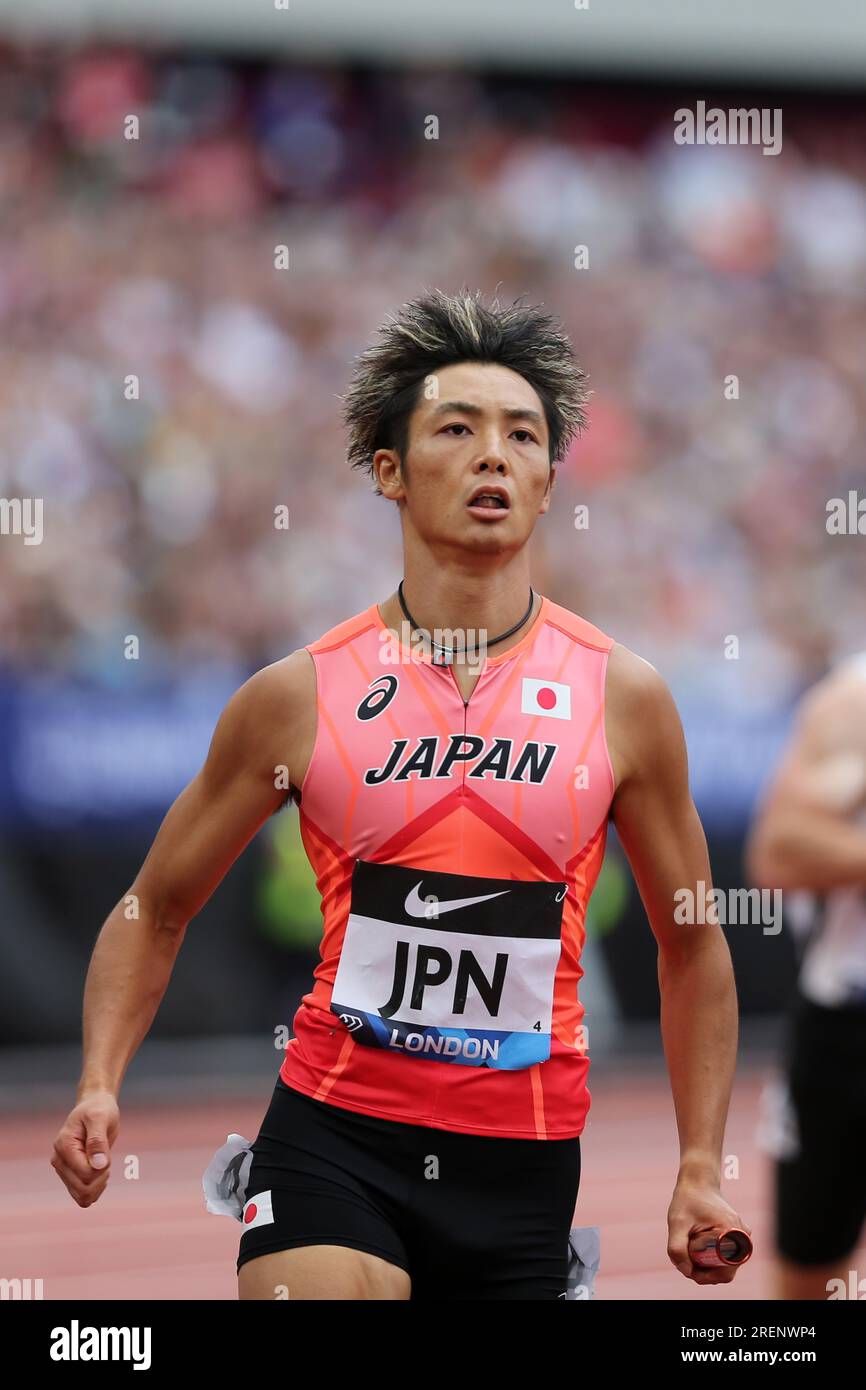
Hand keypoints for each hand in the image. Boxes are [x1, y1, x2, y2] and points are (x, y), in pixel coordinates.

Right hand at [50, 1090, 118, 1207]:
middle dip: (101, 1178)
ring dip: (99, 1185)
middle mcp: (59, 1161)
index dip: (103, 1167)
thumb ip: (98, 1141)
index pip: (85, 1174)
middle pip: (84, 1189)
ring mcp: (63, 1170)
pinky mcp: (70, 1176)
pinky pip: (83, 1197)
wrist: (95, 1108)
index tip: (105, 1150)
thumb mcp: (100, 1118)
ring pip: (83, 1197)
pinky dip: (96, 1189)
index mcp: (64, 1146)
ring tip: (102, 1164)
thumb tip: (99, 1166)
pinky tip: (100, 1173)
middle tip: (106, 1158)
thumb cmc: (98, 1110)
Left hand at [667, 1177, 750, 1284]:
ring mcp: (741, 1235)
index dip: (706, 1277)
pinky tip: (697, 1247)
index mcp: (734, 1234)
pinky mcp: (736, 1234)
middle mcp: (743, 1236)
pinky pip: (727, 1254)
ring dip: (709, 1263)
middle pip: (726, 1269)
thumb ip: (677, 1248)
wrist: (697, 1181)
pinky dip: (712, 1256)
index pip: (725, 1272)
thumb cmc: (687, 1199)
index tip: (688, 1270)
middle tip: (686, 1261)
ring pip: (726, 1263)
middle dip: (706, 1271)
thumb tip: (686, 1271)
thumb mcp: (677, 1222)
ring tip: (690, 1252)